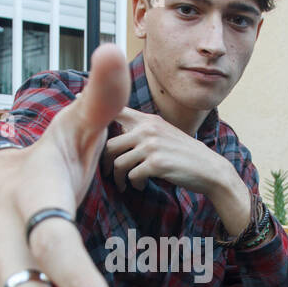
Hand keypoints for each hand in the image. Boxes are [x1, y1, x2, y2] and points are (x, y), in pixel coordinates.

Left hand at [105, 108, 250, 234]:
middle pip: (108, 144)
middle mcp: (148, 129)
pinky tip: (142, 187)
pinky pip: (132, 176)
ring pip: (117, 163)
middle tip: (109, 173)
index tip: (78, 99)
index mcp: (148, 120)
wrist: (210, 170)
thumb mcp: (164, 134)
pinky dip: (134, 185)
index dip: (94, 105)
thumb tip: (118, 134)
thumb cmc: (184, 155)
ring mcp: (152, 146)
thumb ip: (143, 131)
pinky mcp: (156, 164)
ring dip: (119, 178)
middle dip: (105, 162)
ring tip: (125, 185)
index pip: (117, 110)